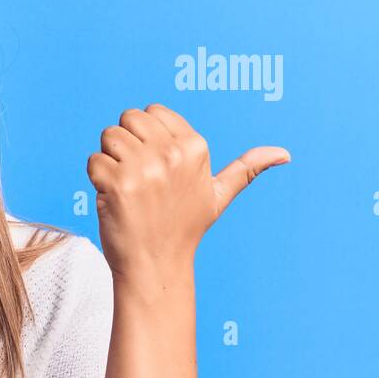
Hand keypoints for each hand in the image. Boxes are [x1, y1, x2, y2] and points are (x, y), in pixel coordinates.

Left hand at [86, 103, 289, 282]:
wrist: (156, 265)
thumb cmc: (183, 229)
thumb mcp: (218, 196)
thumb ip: (246, 169)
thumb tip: (284, 154)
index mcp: (196, 147)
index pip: (152, 112)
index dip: (145, 137)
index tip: (154, 166)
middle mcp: (172, 152)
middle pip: (127, 119)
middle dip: (125, 144)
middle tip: (137, 178)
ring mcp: (145, 167)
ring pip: (108, 137)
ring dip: (109, 162)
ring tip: (126, 189)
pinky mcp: (118, 182)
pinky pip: (94, 160)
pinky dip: (96, 180)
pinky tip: (113, 199)